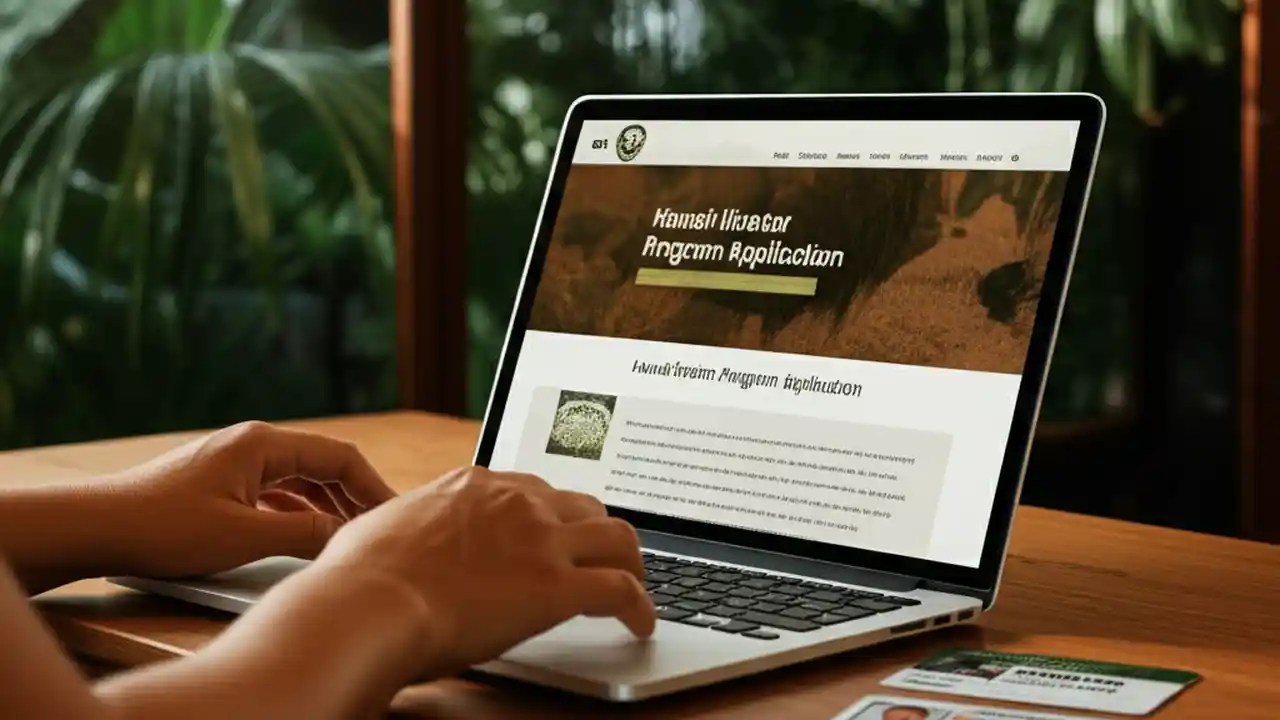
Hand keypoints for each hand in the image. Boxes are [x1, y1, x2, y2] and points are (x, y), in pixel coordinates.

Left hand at [107, 421, 396, 577]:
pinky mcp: (219, 483)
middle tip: (381, 527)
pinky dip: (297, 512)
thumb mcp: (244, 536)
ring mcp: (234, 462)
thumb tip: (349, 535)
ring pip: (298, 480)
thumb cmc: (165, 527)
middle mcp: (253, 444)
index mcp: (264, 444)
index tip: (394, 515)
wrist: (96, 527)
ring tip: (350, 535)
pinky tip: (306, 536)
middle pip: (322, 465)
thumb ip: (304, 534)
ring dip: (327, 506)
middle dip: (354, 496)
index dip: (373, 487)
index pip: (340, 456)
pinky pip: (274, 492)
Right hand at [311, 466, 654, 676]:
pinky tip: (640, 624)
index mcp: (475, 485)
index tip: (556, 535)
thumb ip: (409, 527)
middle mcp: (516, 501)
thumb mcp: (384, 528)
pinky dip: (639, 606)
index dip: (553, 517)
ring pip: (618, 538)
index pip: (536, 490)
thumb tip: (398, 539)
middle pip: (584, 507)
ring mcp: (540, 540)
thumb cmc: (359, 577)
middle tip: (602, 560)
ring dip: (631, 563)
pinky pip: (621, 590)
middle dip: (597, 534)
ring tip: (636, 587)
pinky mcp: (556, 585)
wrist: (367, 603)